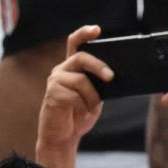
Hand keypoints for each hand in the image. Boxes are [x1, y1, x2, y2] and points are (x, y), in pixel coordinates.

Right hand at [36, 25, 109, 167]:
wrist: (63, 137)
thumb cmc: (79, 115)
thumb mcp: (95, 95)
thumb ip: (100, 83)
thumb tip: (115, 75)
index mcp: (72, 67)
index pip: (75, 43)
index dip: (84, 33)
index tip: (97, 30)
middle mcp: (61, 70)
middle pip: (80, 58)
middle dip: (99, 66)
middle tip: (111, 77)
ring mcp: (55, 82)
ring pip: (80, 80)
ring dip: (92, 96)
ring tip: (91, 108)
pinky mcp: (52, 95)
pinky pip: (74, 96)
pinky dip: (83, 107)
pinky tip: (82, 114)